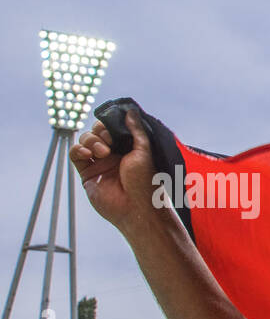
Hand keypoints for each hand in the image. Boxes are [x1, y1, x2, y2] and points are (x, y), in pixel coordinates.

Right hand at [69, 109, 158, 230]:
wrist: (137, 207)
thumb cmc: (145, 181)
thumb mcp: (144, 151)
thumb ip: (136, 130)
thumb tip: (131, 111)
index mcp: (127, 148)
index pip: (112, 128)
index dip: (110, 125)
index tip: (115, 130)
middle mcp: (112, 154)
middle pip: (97, 131)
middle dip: (100, 132)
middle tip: (109, 142)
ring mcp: (99, 163)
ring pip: (85, 141)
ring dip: (91, 141)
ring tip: (102, 152)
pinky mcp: (87, 173)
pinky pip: (75, 154)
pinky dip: (78, 149)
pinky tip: (87, 153)